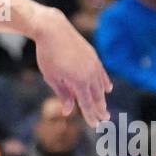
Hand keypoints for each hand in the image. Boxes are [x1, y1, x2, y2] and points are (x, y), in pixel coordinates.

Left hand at [32, 7, 111, 124]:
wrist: (53, 29)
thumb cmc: (48, 55)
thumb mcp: (52, 77)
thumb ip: (63, 94)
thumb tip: (68, 111)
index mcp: (79, 81)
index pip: (87, 103)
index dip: (91, 116)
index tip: (95, 125)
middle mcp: (90, 73)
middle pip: (97, 96)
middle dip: (100, 109)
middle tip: (104, 120)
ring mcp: (93, 64)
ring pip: (100, 85)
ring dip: (102, 98)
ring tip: (105, 108)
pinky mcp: (93, 56)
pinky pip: (101, 73)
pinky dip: (104, 82)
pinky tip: (107, 89)